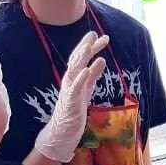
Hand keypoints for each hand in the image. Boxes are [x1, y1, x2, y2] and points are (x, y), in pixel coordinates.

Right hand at [35, 32, 108, 162]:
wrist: (62, 130)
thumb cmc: (74, 109)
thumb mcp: (87, 89)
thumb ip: (93, 75)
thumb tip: (101, 59)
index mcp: (75, 77)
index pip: (83, 58)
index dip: (91, 46)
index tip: (103, 37)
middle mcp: (70, 80)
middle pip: (77, 59)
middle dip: (86, 46)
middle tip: (95, 34)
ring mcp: (69, 90)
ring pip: (74, 69)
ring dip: (81, 57)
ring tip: (89, 46)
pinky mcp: (70, 101)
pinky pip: (75, 88)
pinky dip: (81, 78)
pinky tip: (86, 69)